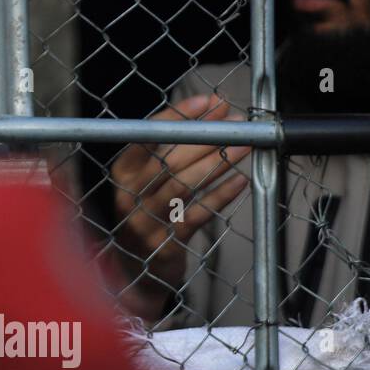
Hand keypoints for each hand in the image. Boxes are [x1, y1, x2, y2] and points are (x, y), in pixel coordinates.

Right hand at [109, 94, 249, 286]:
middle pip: (169, 160)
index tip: (209, 100)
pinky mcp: (166, 244)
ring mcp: (146, 221)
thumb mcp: (148, 179)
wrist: (135, 269)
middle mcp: (129, 195)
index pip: (147, 136)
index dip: (178, 116)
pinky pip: (196, 216)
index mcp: (123, 172)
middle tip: (237, 122)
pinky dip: (220, 196)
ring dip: (218, 163)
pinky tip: (241, 180)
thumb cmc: (151, 210)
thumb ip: (174, 146)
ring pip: (184, 186)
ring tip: (246, 145)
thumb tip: (213, 107)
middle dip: (206, 138)